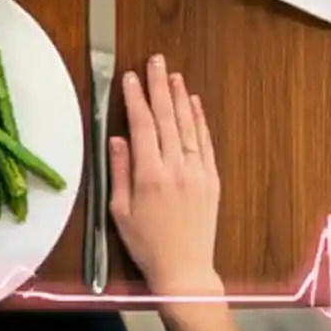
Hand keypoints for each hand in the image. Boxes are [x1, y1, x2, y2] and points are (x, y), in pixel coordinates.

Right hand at [109, 55, 222, 297]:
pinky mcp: (212, 180)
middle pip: (167, 118)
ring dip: (180, 97)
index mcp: (150, 176)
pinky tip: (193, 103)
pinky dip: (200, 120)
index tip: (130, 78)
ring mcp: (198, 173)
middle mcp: (177, 169)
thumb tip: (118, 139)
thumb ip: (119, 170)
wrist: (184, 269)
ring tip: (173, 75)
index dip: (135, 98)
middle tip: (155, 61)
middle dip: (159, 87)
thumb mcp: (120, 210)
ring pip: (189, 126)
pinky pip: (206, 143)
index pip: (143, 126)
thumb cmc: (146, 243)